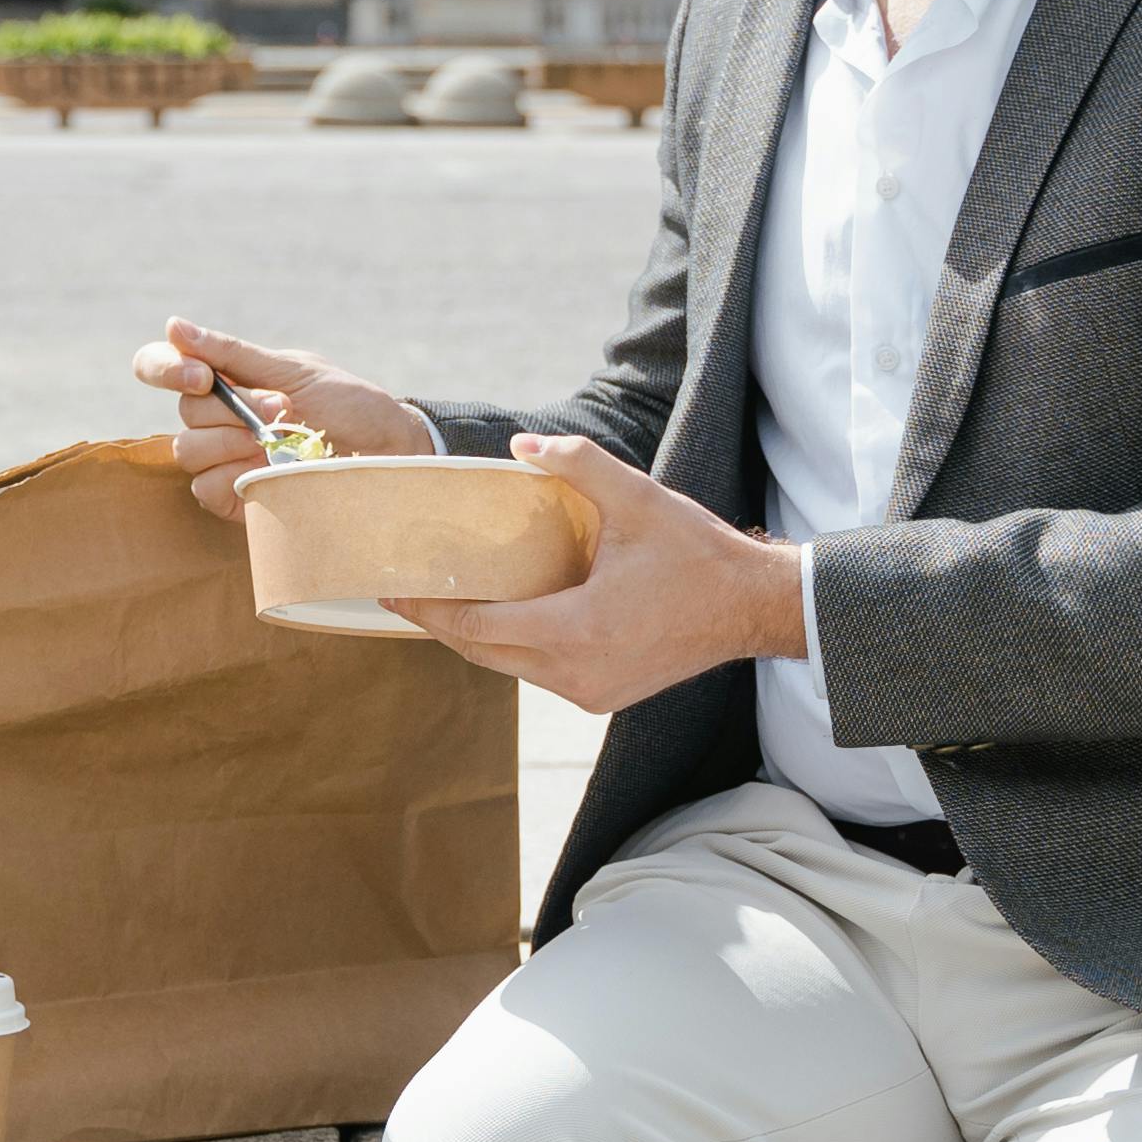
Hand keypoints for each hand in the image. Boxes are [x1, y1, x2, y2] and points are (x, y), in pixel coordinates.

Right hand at [132, 317, 435, 521]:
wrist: (391, 452)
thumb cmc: (349, 404)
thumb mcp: (295, 370)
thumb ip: (234, 354)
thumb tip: (175, 326)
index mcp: (227, 378)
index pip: (160, 365)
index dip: (164, 368)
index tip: (202, 375)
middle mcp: (218, 418)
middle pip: (183, 411)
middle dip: (233, 407)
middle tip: (284, 407)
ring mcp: (225, 460)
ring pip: (189, 451)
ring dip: (234, 442)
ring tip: (284, 439)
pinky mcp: (237, 499)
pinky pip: (206, 490)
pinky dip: (235, 476)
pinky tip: (271, 470)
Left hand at [391, 435, 810, 712]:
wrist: (751, 607)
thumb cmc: (697, 555)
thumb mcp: (638, 499)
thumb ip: (577, 465)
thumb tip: (521, 446)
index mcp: (575, 630)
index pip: (477, 626)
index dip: (429, 609)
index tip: (391, 592)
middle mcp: (574, 673)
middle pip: (482, 652)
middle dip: (438, 624)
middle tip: (400, 596)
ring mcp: (589, 692)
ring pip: (509, 667)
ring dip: (475, 638)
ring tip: (442, 603)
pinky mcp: (603, 696)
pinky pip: (538, 673)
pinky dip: (511, 647)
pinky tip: (499, 617)